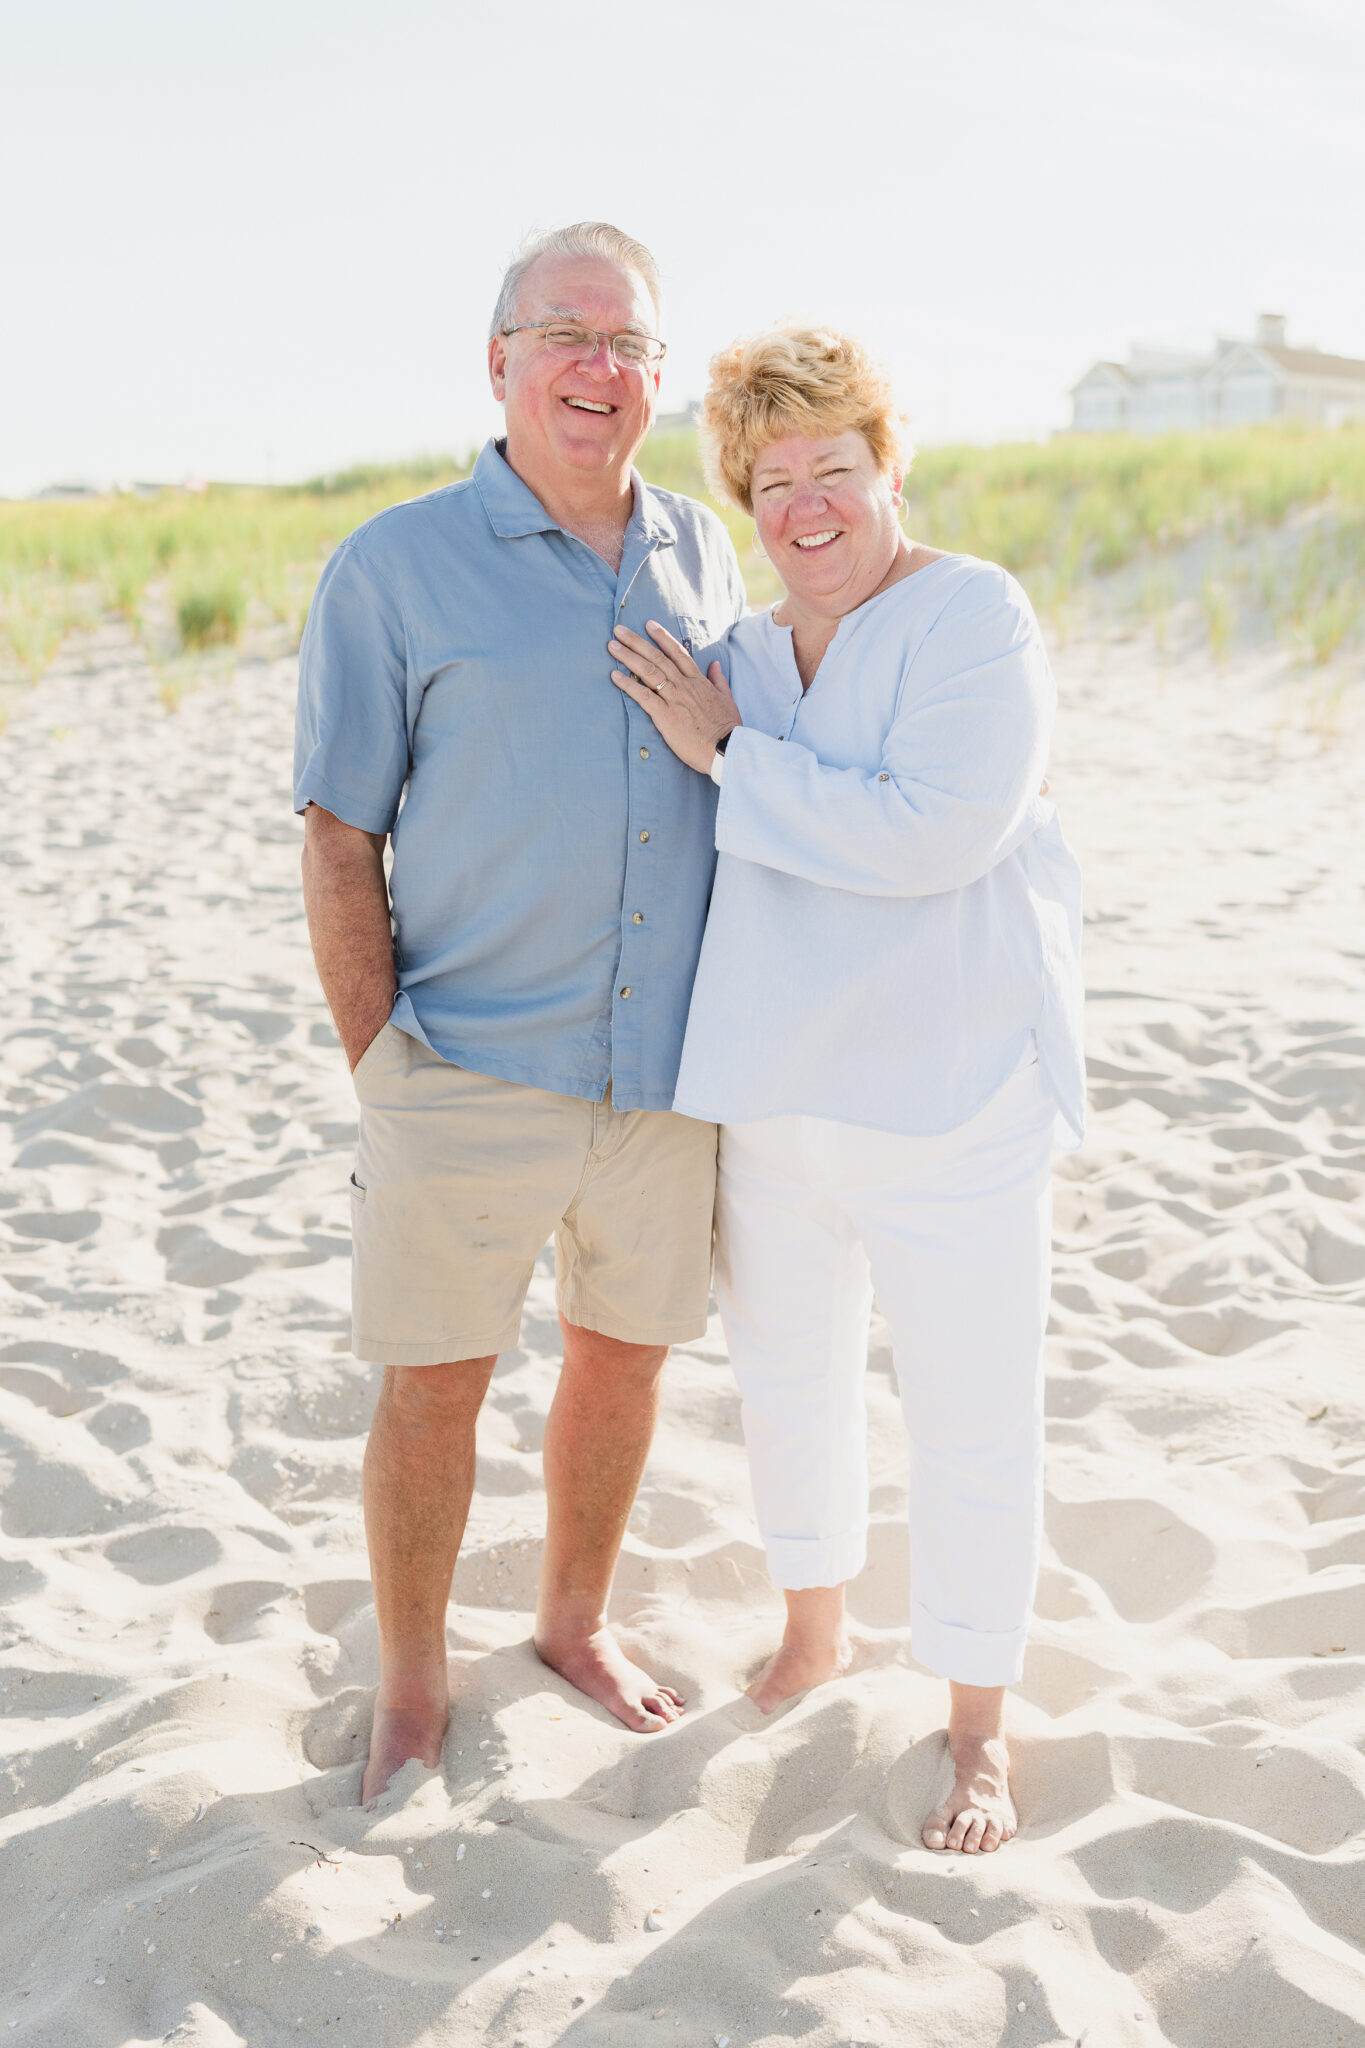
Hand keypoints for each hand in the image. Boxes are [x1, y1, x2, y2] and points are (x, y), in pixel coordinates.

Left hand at [609, 621, 739, 773]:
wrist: (727, 748)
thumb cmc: (728, 728)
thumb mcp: (727, 699)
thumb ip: (718, 680)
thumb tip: (715, 664)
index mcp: (698, 681)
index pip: (678, 653)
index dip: (662, 637)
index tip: (648, 625)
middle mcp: (684, 685)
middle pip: (657, 658)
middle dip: (637, 642)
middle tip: (619, 630)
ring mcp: (674, 699)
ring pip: (648, 672)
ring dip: (628, 657)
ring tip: (612, 646)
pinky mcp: (666, 716)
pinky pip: (643, 696)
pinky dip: (628, 685)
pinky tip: (614, 676)